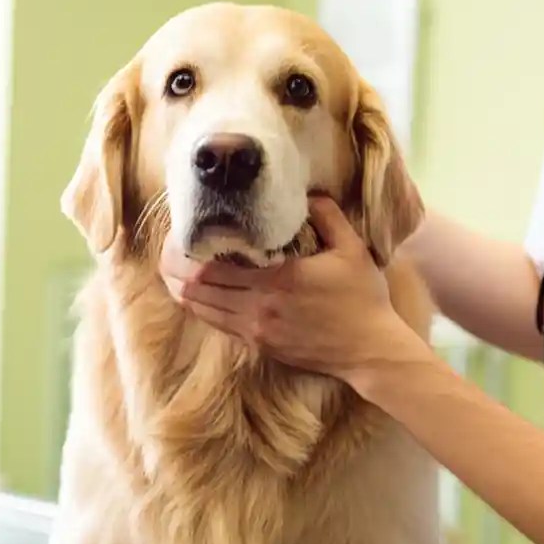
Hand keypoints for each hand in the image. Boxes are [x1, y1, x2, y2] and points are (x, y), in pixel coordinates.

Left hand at [160, 195, 416, 383]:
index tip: (183, 232)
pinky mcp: (259, 345)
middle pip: (194, 290)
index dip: (186, 252)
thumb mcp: (352, 248)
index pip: (208, 268)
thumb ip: (327, 214)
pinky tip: (202, 291)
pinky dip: (203, 307)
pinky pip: (217, 325)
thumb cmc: (363, 298)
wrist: (371, 350)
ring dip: (185, 289)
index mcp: (276, 280)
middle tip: (172, 247)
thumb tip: (308, 192)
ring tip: (178, 267)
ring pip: (200, 311)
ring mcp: (256, 331)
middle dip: (174, 268)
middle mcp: (258, 308)